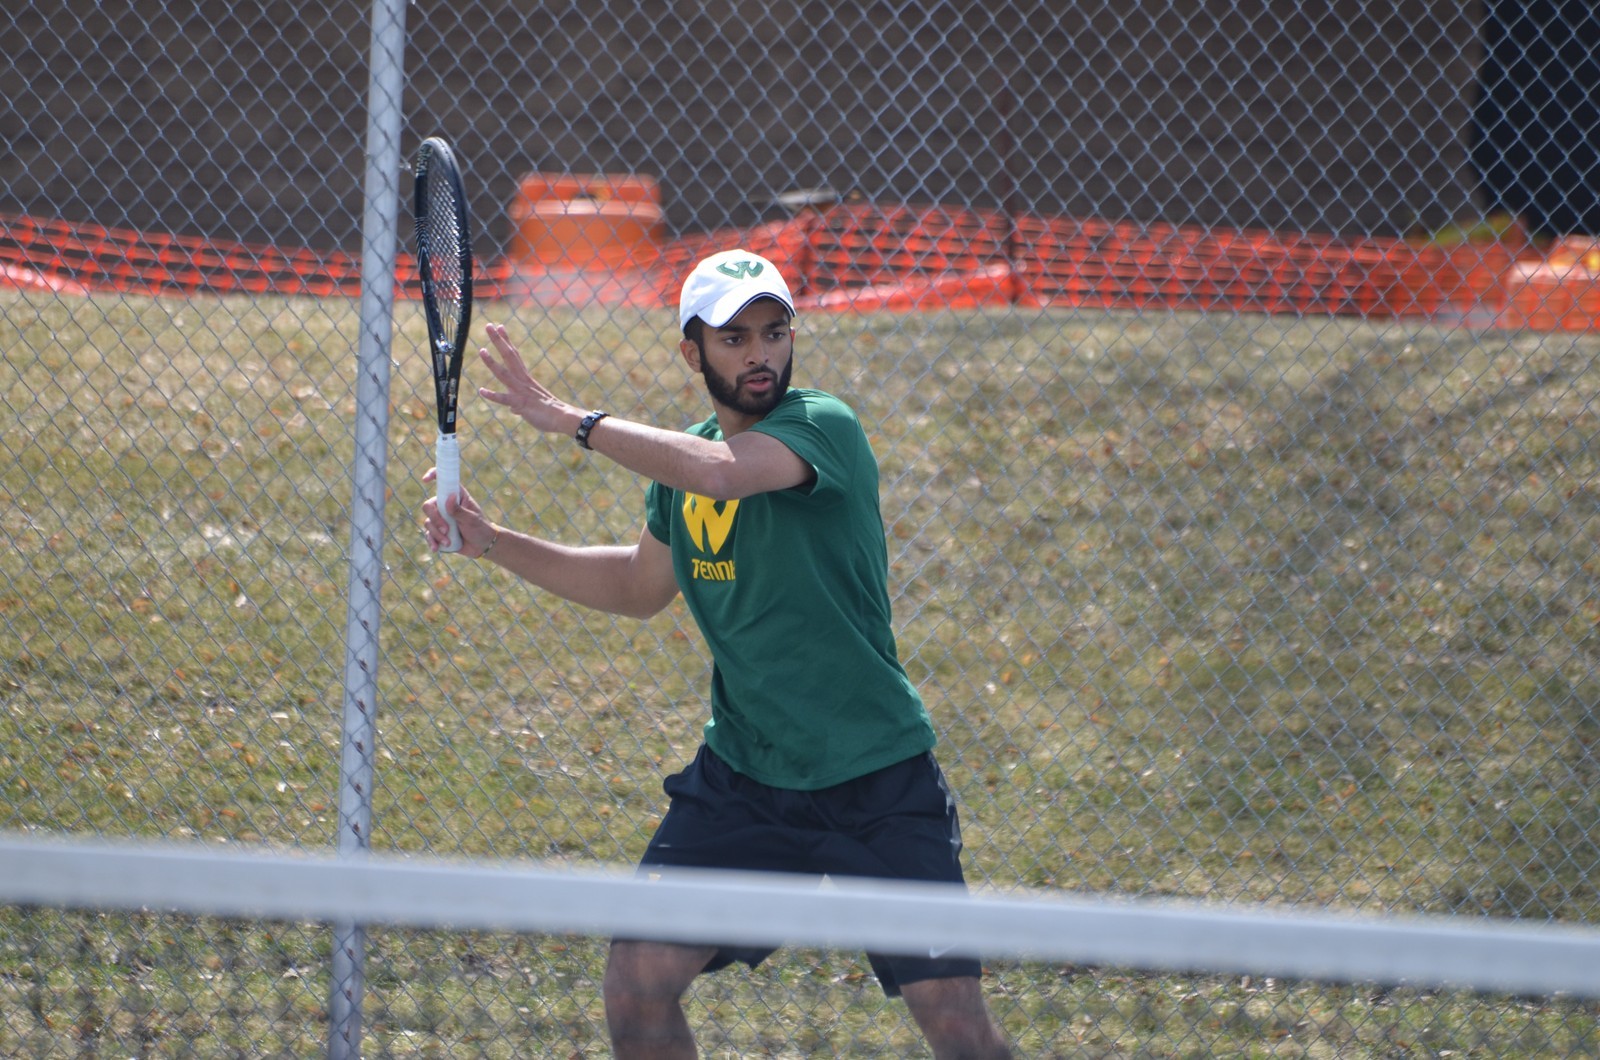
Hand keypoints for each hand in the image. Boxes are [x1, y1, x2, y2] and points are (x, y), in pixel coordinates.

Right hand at [421, 470, 498, 557]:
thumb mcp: (472, 519)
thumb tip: (449, 497)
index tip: (426, 479)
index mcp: (457, 496)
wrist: (483, 546)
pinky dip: (431, 541)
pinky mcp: (438, 531)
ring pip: (428, 522)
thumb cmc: (480, 528)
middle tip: (446, 530)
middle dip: (435, 519)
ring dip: (436, 534)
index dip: (433, 475)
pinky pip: (428, 534)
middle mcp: (446, 505)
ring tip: (448, 542)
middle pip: (429, 505)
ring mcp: (441, 518)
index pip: (444, 481)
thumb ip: (459, 510)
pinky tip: (436, 548)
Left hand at [477, 322, 580, 436]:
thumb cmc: (550, 413)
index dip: (506, 341)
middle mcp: (523, 381)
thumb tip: (514, 409)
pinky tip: (482, 391)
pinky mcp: (521, 404)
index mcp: (526, 379)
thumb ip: (520, 405)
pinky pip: (505, 399)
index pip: (514, 356)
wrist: (563, 418)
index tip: (500, 326)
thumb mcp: (533, 405)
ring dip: (492, 363)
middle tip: (489, 325)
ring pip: (504, 374)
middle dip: (498, 341)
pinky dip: (493, 395)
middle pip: (509, 357)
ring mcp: (521, 391)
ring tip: (481, 350)